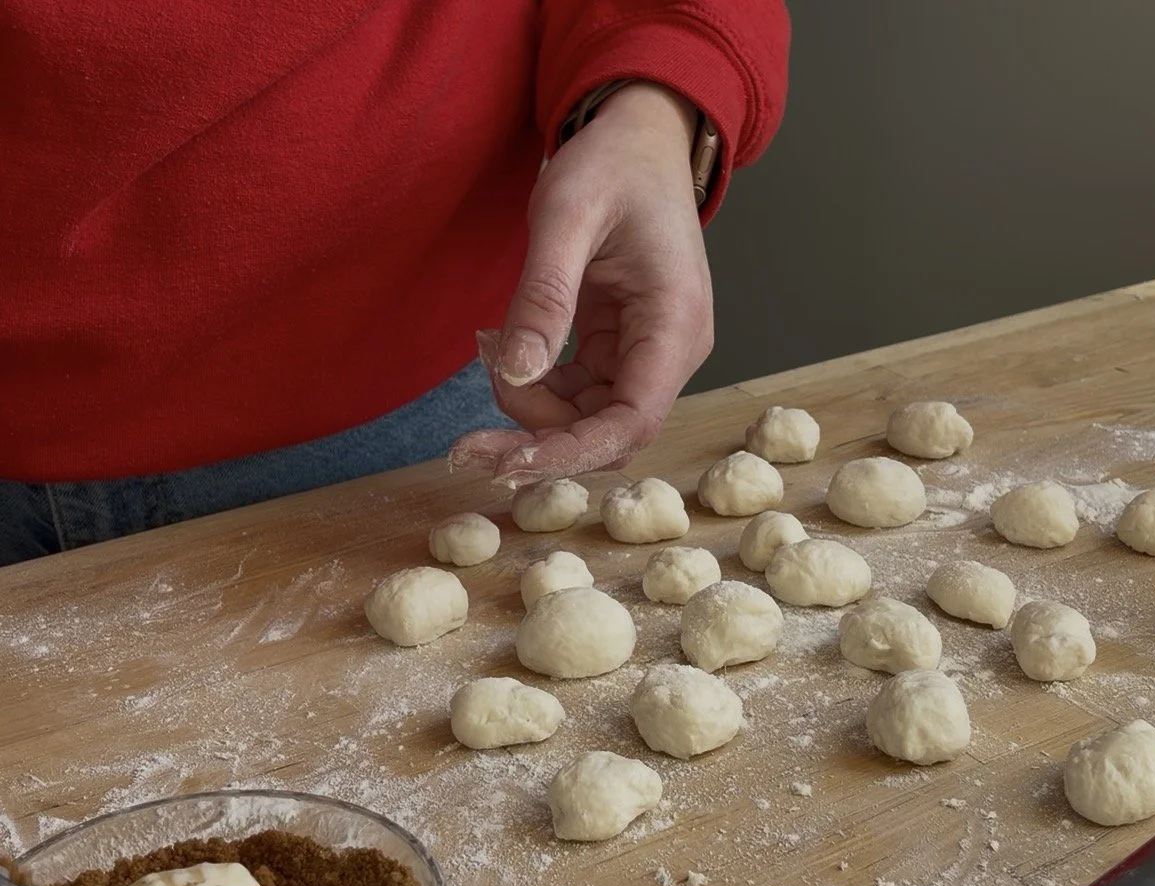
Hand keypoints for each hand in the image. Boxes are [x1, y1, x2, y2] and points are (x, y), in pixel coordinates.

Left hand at [449, 83, 712, 487]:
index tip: (510, 465)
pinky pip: (575, 397)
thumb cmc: (614, 162)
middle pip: (605, 434)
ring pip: (585, 422)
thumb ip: (543, 296)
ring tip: (486, 349)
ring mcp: (646, 358)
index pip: (632, 422)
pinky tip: (503, 349)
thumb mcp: (566, 214)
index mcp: (675, 325)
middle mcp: (669, 354)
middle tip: (466, 446)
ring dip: (529, 413)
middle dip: (538, 442)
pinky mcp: (618, 354)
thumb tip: (517, 374)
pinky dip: (534, 388)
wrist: (641, 137)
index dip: (572, 453)